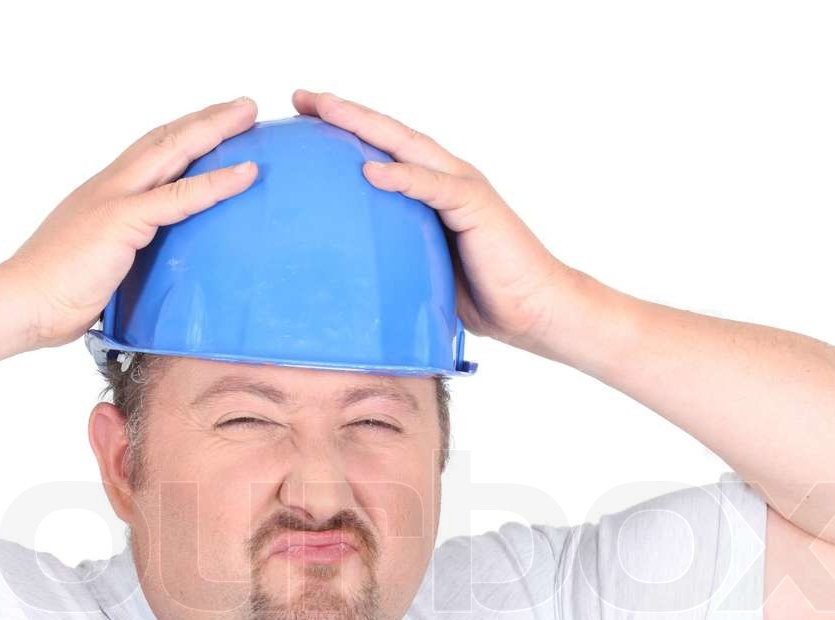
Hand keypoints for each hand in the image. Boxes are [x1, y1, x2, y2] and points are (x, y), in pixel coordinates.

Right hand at [0, 97, 260, 350]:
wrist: (22, 301)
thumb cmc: (53, 293)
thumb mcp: (97, 264)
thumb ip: (122, 255)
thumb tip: (144, 271)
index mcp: (103, 194)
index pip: (149, 152)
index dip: (182, 135)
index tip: (212, 124)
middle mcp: (111, 186)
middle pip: (166, 139)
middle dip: (206, 119)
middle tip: (243, 106)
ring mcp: (117, 198)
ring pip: (174, 151)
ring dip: (215, 129)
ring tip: (249, 114)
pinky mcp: (123, 220)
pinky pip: (180, 197)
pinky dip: (217, 182)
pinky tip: (246, 172)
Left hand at [292, 89, 582, 356]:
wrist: (534, 308)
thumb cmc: (482, 293)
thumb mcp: (423, 268)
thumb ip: (393, 251)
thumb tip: (345, 268)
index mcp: (431, 187)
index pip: (381, 148)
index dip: (343, 129)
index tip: (301, 116)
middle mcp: (445, 176)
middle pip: (387, 134)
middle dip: (342, 113)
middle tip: (300, 97)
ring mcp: (461, 186)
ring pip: (406, 147)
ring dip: (365, 126)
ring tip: (326, 111)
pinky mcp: (475, 207)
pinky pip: (433, 187)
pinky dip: (402, 177)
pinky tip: (370, 170)